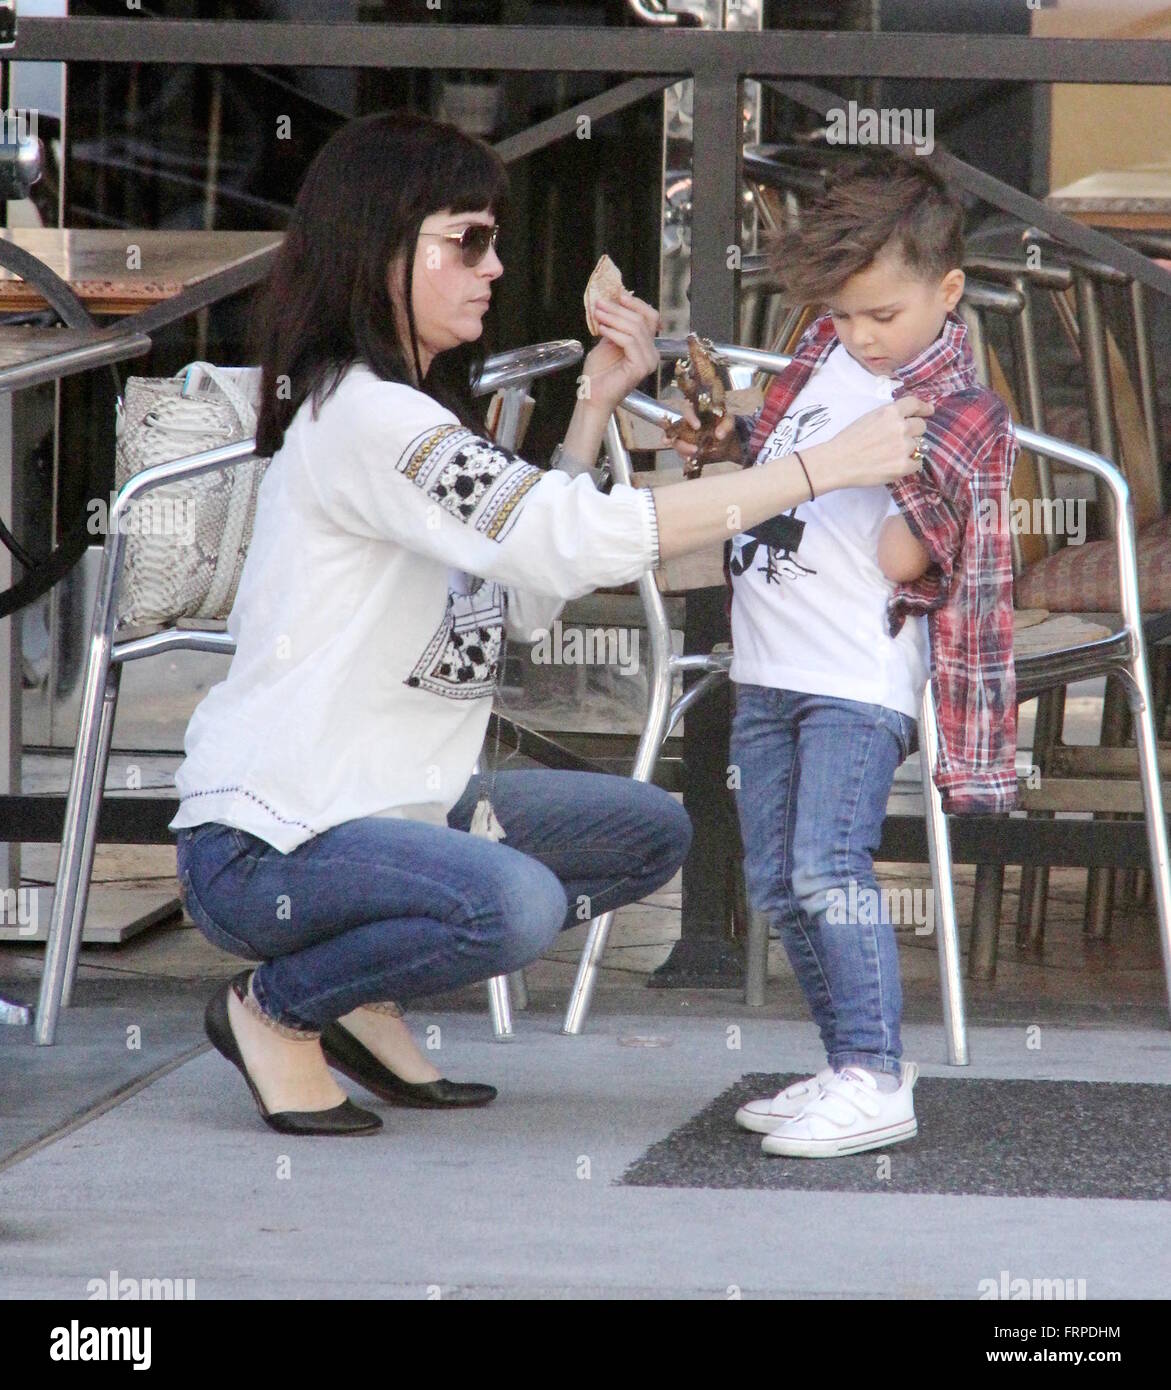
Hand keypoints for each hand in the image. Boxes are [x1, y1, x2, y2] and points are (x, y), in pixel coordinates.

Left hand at [581, 290, 660, 413]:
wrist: (592, 395)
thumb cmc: (598, 372)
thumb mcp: (608, 341)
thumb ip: (615, 324)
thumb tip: (616, 299)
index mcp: (646, 346)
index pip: (650, 317)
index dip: (635, 303)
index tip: (618, 294)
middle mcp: (652, 353)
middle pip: (642, 320)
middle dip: (619, 309)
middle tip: (600, 303)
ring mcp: (648, 361)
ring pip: (635, 329)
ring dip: (614, 318)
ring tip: (597, 314)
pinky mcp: (641, 367)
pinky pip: (629, 341)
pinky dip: (614, 332)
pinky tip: (601, 328)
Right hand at [661, 405, 738, 465]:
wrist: (727, 440)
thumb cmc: (725, 426)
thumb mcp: (729, 422)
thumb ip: (726, 425)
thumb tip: (719, 435)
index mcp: (696, 412)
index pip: (688, 410)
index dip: (690, 417)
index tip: (697, 426)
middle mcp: (686, 424)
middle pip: (676, 430)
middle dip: (682, 441)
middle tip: (694, 449)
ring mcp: (684, 436)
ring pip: (676, 443)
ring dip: (683, 450)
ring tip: (694, 455)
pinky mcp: (685, 448)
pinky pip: (681, 453)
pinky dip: (685, 457)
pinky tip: (691, 459)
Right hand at [804, 395, 933, 492]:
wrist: (837, 462)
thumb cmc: (848, 440)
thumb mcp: (868, 418)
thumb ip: (888, 416)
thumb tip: (905, 419)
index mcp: (890, 412)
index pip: (915, 404)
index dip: (923, 407)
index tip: (928, 410)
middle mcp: (900, 427)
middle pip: (921, 426)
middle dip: (914, 432)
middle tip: (901, 440)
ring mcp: (903, 447)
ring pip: (919, 446)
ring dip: (910, 449)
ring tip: (891, 455)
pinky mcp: (903, 466)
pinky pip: (918, 463)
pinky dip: (910, 464)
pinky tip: (896, 465)